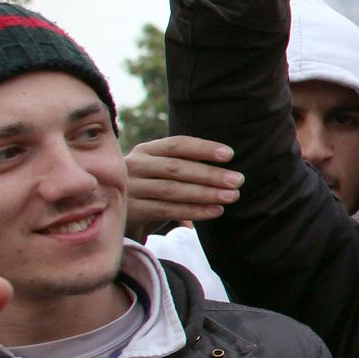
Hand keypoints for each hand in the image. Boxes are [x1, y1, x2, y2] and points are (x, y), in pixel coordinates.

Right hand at [124, 136, 242, 236]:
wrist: (119, 213)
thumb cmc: (153, 188)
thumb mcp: (163, 171)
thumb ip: (187, 165)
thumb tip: (228, 171)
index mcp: (146, 150)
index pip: (177, 144)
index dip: (203, 148)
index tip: (230, 154)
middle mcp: (135, 165)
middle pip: (177, 167)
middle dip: (210, 174)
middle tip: (238, 180)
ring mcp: (130, 187)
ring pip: (172, 189)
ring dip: (206, 193)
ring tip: (232, 196)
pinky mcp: (131, 210)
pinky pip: (167, 210)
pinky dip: (194, 211)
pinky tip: (216, 211)